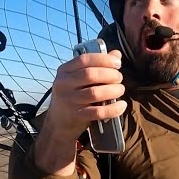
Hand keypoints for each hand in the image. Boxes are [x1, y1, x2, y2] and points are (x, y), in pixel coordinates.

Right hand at [35, 49, 126, 175]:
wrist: (57, 123)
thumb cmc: (72, 96)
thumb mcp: (77, 79)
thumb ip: (96, 65)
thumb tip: (116, 54)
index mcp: (64, 70)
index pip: (84, 59)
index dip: (103, 59)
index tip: (117, 63)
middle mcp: (63, 84)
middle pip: (90, 75)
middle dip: (110, 75)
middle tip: (119, 78)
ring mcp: (68, 101)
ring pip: (95, 93)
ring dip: (113, 90)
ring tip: (120, 90)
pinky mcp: (76, 116)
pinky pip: (98, 112)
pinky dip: (113, 109)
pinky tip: (121, 105)